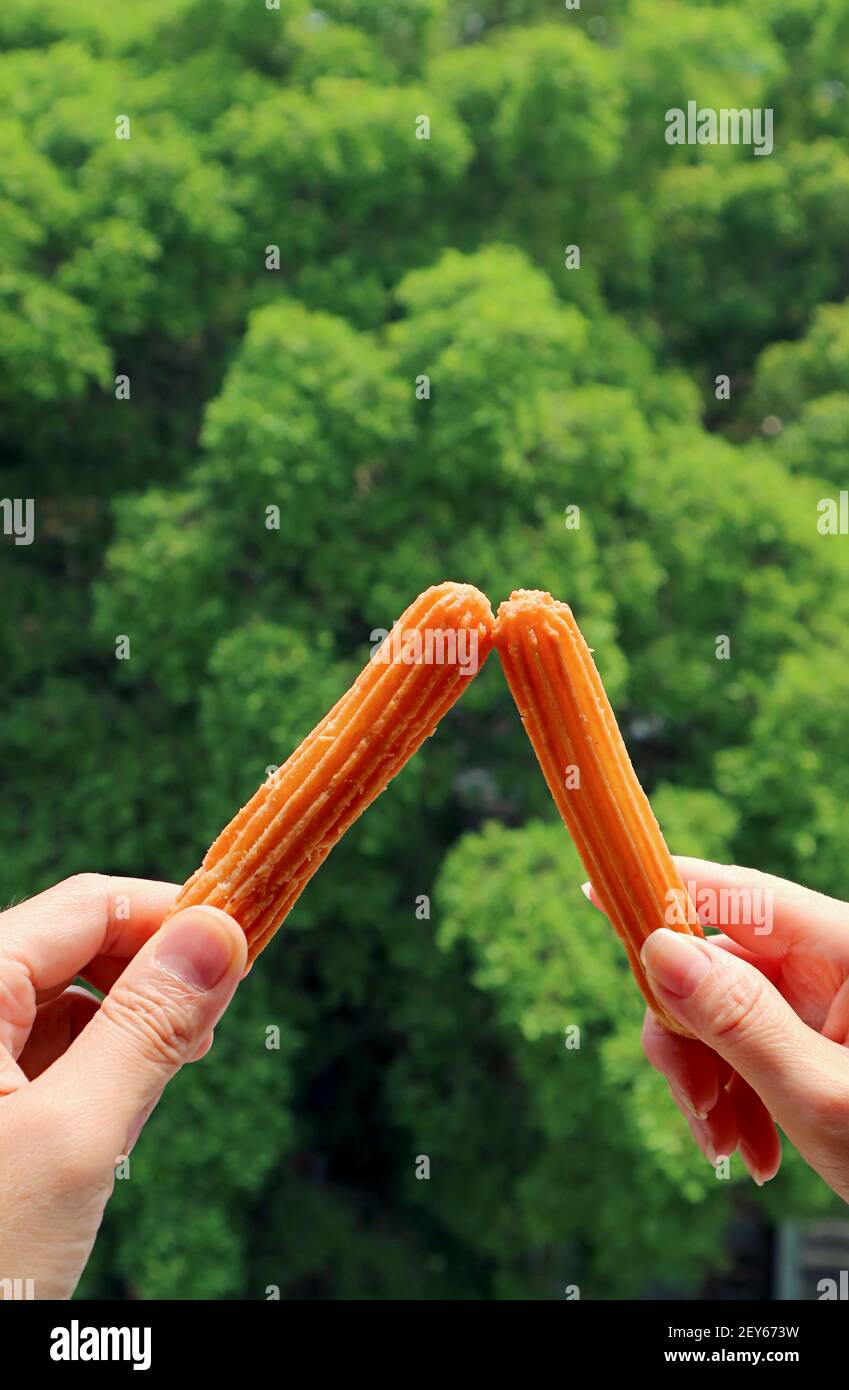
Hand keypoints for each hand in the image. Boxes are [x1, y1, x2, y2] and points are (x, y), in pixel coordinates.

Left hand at [0, 873, 245, 1298]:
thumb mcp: (76, 1135)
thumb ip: (151, 1025)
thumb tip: (220, 932)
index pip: (87, 905)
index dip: (171, 916)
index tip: (245, 947)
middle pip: (75, 947)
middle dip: (149, 981)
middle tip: (205, 1036)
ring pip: (65, 1004)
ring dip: (124, 1034)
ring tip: (145, 1096)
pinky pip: (45, 1055)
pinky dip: (92, 1075)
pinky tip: (105, 1124)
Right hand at [587, 857, 848, 1198]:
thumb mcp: (818, 1092)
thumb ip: (738, 1018)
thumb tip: (661, 950)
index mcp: (848, 948)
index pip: (739, 893)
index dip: (665, 891)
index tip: (601, 889)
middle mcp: (835, 963)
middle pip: (717, 963)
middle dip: (687, 1032)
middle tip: (688, 1096)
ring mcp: (826, 1002)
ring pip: (722, 1011)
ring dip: (706, 1077)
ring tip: (723, 1140)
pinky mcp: (818, 1038)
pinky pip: (747, 1045)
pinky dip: (732, 1094)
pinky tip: (745, 1145)